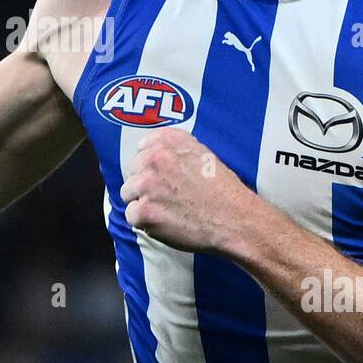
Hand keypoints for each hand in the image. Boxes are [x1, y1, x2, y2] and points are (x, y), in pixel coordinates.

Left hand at [119, 128, 252, 254]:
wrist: (234, 219)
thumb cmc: (222, 189)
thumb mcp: (202, 153)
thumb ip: (174, 149)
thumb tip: (151, 151)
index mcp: (168, 140)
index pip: (142, 148)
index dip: (150, 165)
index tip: (161, 176)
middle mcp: (154, 158)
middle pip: (132, 171)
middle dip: (145, 184)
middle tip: (165, 197)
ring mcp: (146, 185)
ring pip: (128, 193)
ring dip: (142, 202)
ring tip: (165, 210)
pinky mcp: (144, 211)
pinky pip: (131, 215)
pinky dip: (144, 222)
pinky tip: (164, 222)